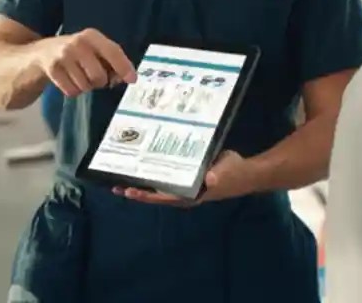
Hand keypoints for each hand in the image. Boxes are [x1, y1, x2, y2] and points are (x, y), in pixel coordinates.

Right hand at [39, 29, 137, 96]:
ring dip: (84, 86)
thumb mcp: (91, 50)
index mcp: (91, 35)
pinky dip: (72, 91)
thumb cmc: (73, 54)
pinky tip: (67, 80)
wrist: (38, 54)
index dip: (124, 66)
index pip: (113, 51)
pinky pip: (72, 91)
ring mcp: (63, 56)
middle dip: (98, 82)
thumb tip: (123, 78)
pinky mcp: (52, 69)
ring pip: (85, 86)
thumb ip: (109, 61)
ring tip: (77, 76)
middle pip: (99, 75)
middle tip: (92, 77)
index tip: (132, 80)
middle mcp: (77, 43)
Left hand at [113, 151, 254, 205]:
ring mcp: (185, 185)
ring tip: (122, 177)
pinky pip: (167, 176)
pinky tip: (144, 163)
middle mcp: (184, 193)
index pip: (163, 198)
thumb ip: (217, 176)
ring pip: (159, 186)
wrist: (246, 172)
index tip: (129, 191)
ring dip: (142, 182)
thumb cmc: (233, 173)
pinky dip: (154, 172)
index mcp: (191, 195)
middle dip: (137, 190)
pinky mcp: (187, 176)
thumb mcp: (225, 173)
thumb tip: (210, 180)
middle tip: (115, 185)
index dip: (146, 196)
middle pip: (156, 195)